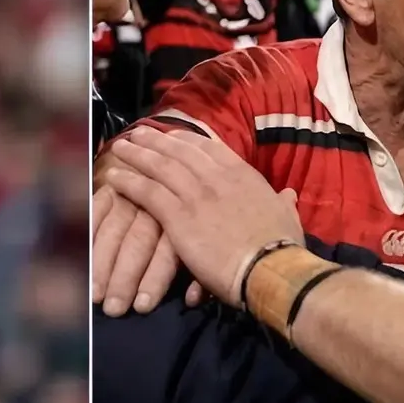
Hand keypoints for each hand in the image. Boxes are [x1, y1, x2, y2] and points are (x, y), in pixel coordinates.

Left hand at [102, 126, 303, 306]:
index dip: (186, 141)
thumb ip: (282, 202)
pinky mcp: (178, 216)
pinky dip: (130, 183)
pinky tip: (115, 177)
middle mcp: (215, 175)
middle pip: (178, 150)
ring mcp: (195, 193)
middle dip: (156, 141)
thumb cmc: (282, 246)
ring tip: (121, 148)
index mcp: (241, 173)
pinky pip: (148, 193)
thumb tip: (288, 195)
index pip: (207, 147)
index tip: (172, 137)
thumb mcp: (286, 216)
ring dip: (138, 155)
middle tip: (138, 134)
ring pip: (159, 166)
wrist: (270, 268)